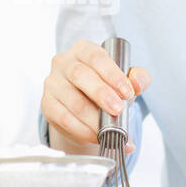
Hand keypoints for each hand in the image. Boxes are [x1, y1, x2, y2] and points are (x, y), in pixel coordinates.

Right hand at [41, 39, 150, 153]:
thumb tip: (138, 83)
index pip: (96, 57)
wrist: (86, 110)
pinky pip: (63, 118)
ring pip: (72, 100)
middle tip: (118, 110)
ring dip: (93, 118)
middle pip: (80, 75)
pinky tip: (95, 136)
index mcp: (83, 50)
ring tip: (110, 130)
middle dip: (101, 94)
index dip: (112, 74)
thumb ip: (137, 78)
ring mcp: (52, 83)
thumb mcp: (124, 80)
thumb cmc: (105, 88)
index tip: (127, 91)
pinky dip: (82, 130)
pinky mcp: (47, 105)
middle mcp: (63, 63)